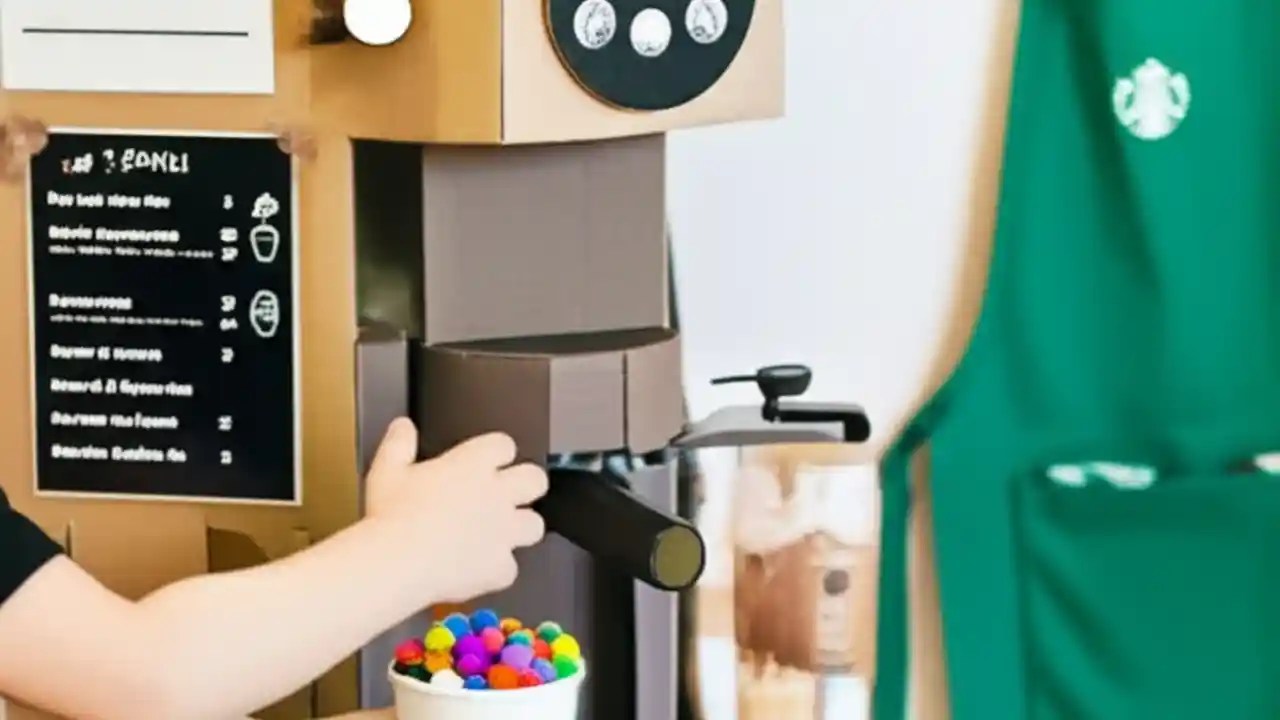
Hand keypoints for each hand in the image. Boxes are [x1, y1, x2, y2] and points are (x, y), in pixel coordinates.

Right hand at [363, 418, 548, 602]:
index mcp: (473, 464)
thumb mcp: (387, 470)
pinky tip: (479, 570)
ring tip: (499, 534)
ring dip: (520, 528)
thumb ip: (399, 444)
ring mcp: (503, 531)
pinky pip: (510, 568)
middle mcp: (497, 494)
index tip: (486, 460)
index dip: (496, 452)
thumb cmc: (392, 515)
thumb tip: (403, 426)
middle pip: (536, 480)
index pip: (504, 445)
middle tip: (511, 493)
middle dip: (527, 485)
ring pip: (535, 525)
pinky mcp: (499, 566)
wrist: (398, 562)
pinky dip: (497, 570)